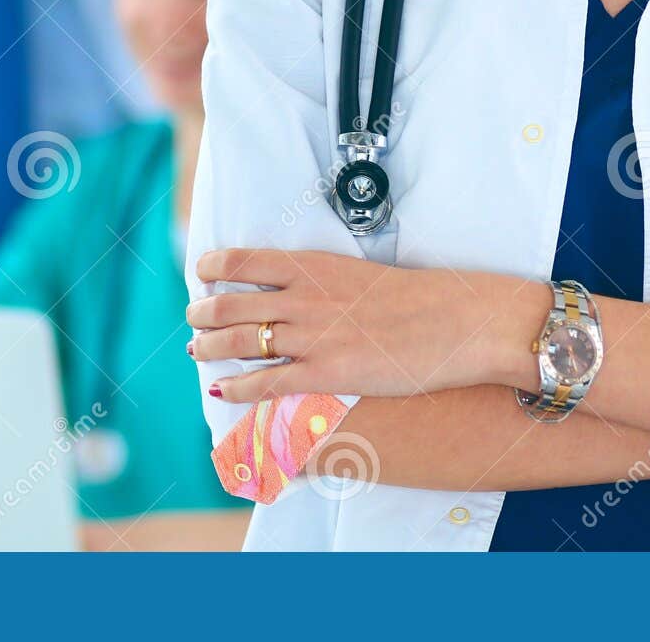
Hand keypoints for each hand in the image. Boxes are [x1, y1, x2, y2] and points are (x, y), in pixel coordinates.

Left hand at [187, 247, 546, 401]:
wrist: (455, 322)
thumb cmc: (417, 298)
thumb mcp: (359, 273)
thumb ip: (322, 281)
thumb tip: (299, 291)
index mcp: (312, 266)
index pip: (244, 259)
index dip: (214, 267)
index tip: (202, 272)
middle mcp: (303, 298)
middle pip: (231, 302)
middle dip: (203, 313)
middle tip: (194, 319)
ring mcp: (312, 337)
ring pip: (240, 342)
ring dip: (209, 347)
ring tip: (197, 350)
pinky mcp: (325, 373)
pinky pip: (266, 383)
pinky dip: (237, 388)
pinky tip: (222, 391)